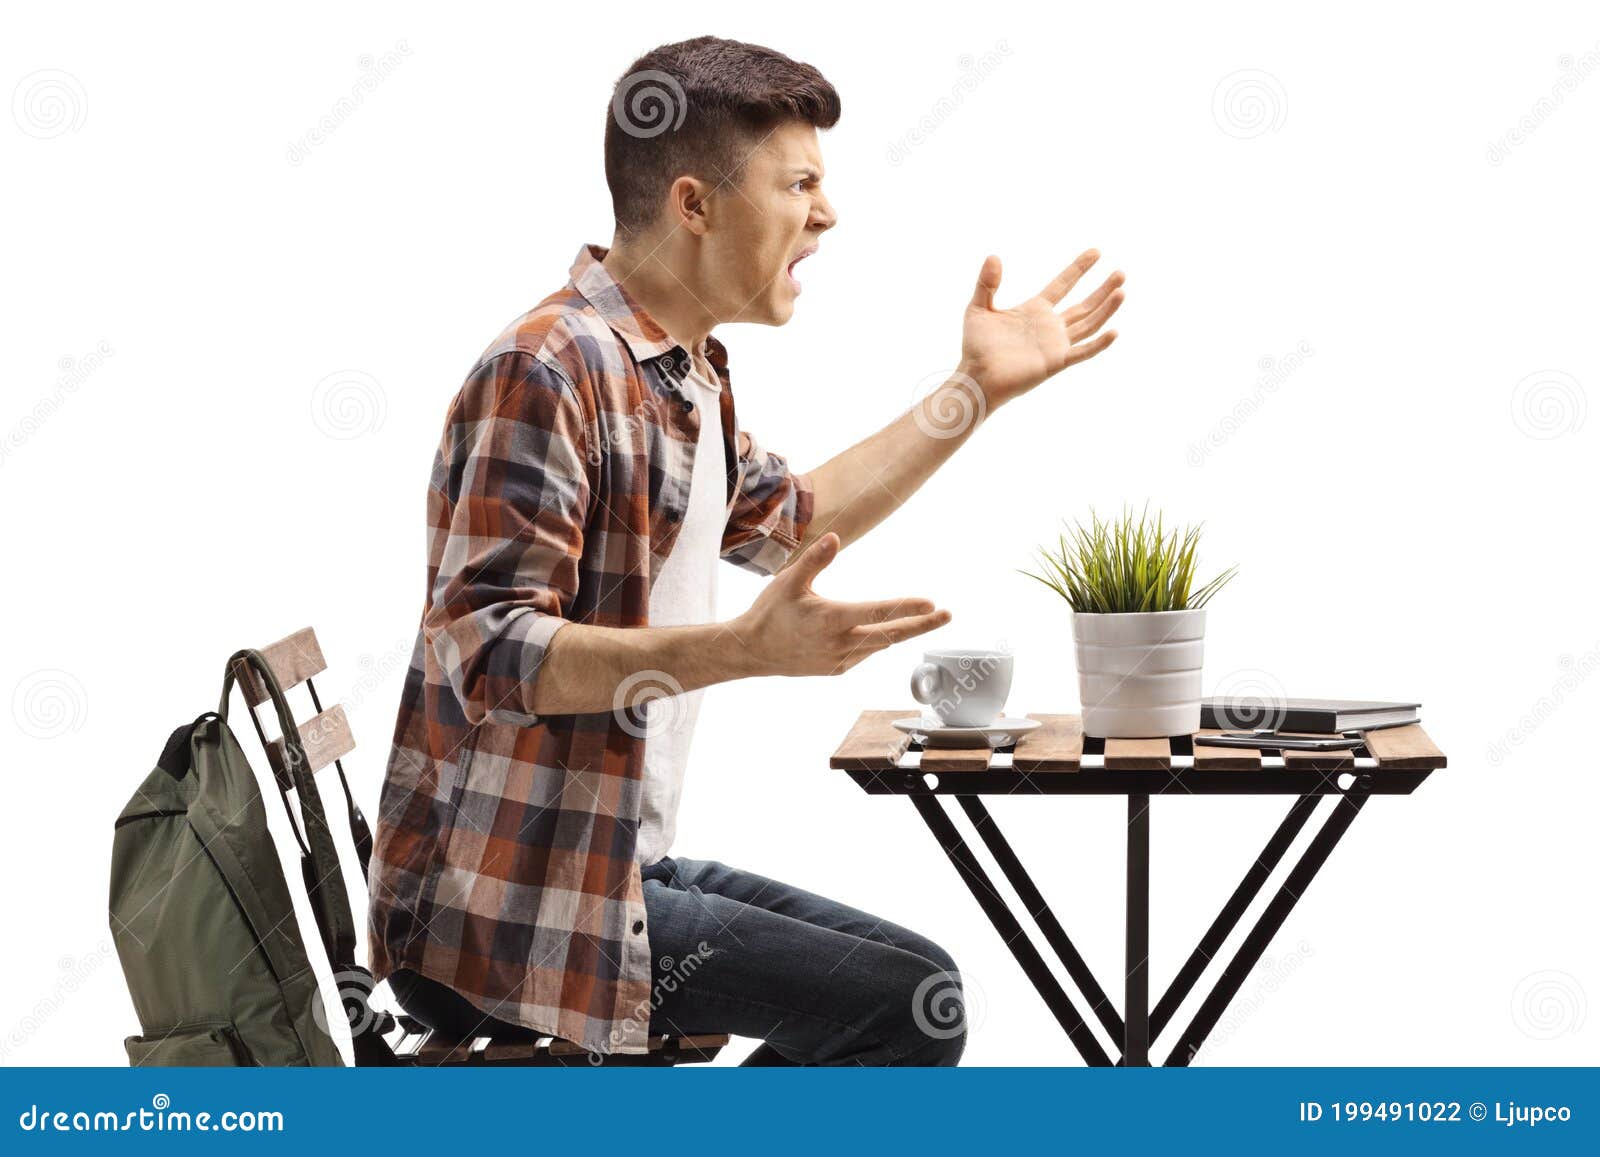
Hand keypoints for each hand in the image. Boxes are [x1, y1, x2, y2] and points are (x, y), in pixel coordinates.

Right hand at [733, 533, 951, 676]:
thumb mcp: (788, 580)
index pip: (878, 613)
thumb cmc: (770, 612)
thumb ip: (815, 560)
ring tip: (925, 620)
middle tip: (946, 615)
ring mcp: (839, 660)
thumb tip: (835, 538)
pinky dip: (878, 642)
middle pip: (890, 634)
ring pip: (880, 645)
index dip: (907, 608)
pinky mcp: (835, 669)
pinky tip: (884, 632)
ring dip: (903, 632)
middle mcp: (840, 643)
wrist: (751, 650)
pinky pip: (865, 654)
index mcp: (831, 619)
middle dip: (922, 625)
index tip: (931, 603)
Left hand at [957, 249, 1124, 409]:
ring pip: (1089, 324)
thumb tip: (993, 256)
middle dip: (1102, 289)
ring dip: (1106, 309)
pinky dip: (1099, 344)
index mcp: (1035, 310)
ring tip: (1121, 291)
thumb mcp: (978, 308)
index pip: (1063, 284)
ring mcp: (1056, 344)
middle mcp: (1050, 326)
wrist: (976, 377)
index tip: (1096, 252)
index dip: (1079, 268)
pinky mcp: (1056, 362)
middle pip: (1084, 304)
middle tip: (1120, 273)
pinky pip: (1083, 352)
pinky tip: (1114, 331)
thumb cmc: (975, 347)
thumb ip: (987, 283)